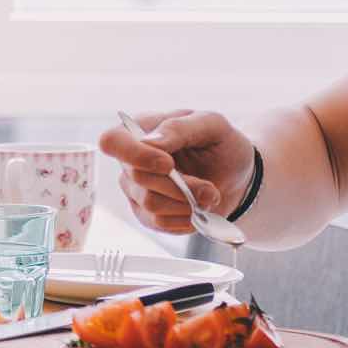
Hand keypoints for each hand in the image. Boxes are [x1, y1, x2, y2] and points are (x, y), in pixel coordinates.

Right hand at [95, 109, 255, 233]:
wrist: (235, 177)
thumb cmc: (220, 144)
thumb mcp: (212, 125)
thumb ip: (181, 128)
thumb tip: (151, 142)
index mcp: (141, 129)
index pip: (112, 141)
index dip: (134, 155)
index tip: (168, 163)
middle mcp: (131, 161)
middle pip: (138, 179)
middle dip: (180, 186)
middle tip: (209, 187)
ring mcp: (136, 190)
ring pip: (151, 204)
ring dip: (187, 203)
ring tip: (208, 196)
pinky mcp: (146, 215)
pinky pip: (160, 223)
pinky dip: (186, 218)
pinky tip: (198, 208)